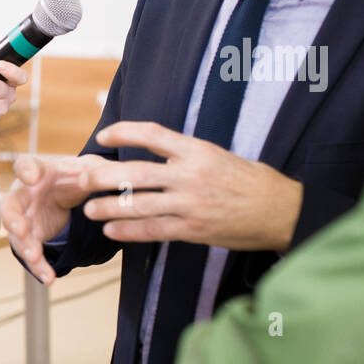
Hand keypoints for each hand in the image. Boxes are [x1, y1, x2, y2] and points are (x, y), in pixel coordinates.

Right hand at [4, 153, 106, 283]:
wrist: (64, 193)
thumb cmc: (69, 176)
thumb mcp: (86, 169)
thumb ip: (98, 170)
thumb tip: (118, 174)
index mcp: (37, 171)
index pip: (25, 165)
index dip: (25, 171)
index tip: (31, 176)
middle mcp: (24, 195)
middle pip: (10, 206)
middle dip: (13, 218)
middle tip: (20, 228)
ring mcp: (24, 219)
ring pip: (18, 235)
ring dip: (25, 247)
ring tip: (35, 257)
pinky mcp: (31, 238)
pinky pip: (32, 254)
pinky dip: (39, 267)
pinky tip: (49, 278)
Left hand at [76, 121, 303, 251]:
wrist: (281, 211)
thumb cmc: (249, 181)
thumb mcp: (218, 155)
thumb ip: (184, 155)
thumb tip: (149, 154)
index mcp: (197, 151)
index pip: (152, 134)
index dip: (123, 132)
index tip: (103, 136)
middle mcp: (191, 175)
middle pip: (136, 172)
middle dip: (104, 176)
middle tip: (83, 177)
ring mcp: (191, 204)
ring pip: (139, 205)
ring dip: (109, 208)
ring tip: (90, 210)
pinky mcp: (193, 231)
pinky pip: (153, 231)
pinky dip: (129, 231)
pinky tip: (111, 230)